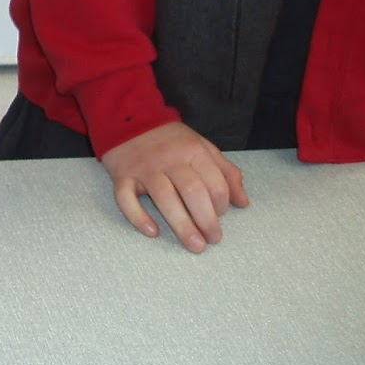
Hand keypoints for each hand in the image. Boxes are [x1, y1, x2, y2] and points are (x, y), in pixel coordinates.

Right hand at [98, 122, 249, 252]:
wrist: (127, 119)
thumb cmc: (170, 140)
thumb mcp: (202, 147)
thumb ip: (226, 172)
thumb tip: (242, 202)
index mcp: (193, 151)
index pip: (215, 183)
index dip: (222, 205)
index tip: (220, 217)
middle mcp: (169, 159)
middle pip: (192, 192)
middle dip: (206, 221)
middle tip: (212, 239)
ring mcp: (144, 167)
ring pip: (164, 198)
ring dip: (182, 226)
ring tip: (195, 245)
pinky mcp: (122, 175)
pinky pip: (126, 198)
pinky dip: (138, 217)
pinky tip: (152, 232)